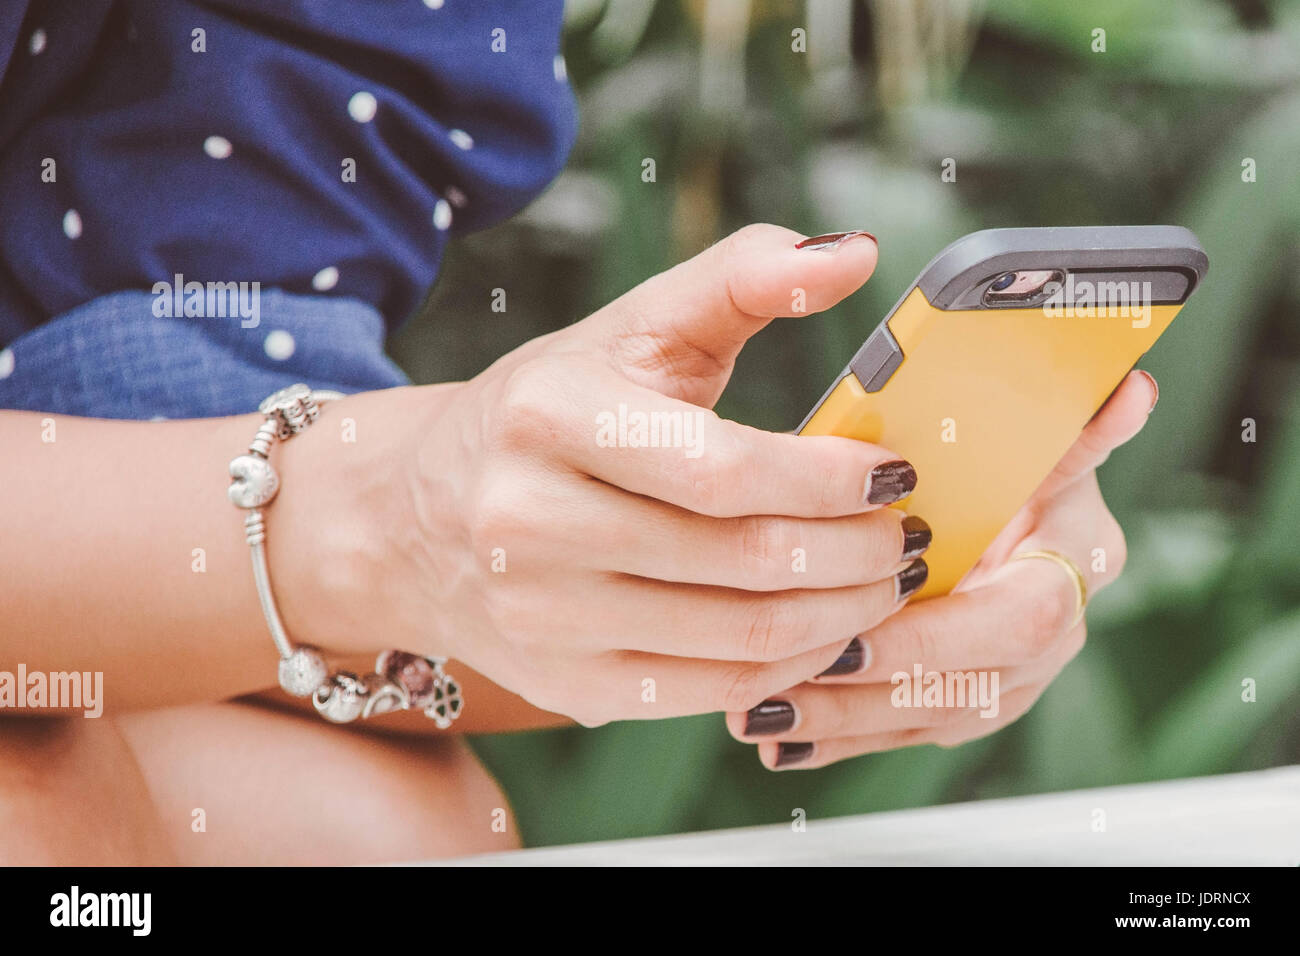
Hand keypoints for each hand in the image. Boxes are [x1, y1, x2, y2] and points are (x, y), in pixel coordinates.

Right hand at [287, 226, 929, 726]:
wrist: (422, 519)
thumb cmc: (551, 411)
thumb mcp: (630, 329)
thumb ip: (742, 277)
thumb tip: (857, 255)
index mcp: (547, 415)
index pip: (722, 467)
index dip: (829, 479)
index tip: (895, 471)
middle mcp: (525, 522)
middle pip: (742, 559)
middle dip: (858, 554)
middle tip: (904, 538)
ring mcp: (542, 616)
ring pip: (739, 636)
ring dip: (841, 616)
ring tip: (881, 583)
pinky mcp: (565, 683)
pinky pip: (710, 692)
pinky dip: (788, 664)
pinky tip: (821, 628)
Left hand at [724, 369, 1157, 767]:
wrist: (1013, 509)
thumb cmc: (1019, 465)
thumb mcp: (1041, 441)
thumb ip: (1077, 428)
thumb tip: (1134, 393)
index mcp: (1076, 563)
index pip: (1017, 619)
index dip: (933, 638)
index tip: (849, 641)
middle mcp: (1052, 634)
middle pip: (964, 685)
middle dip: (868, 695)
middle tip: (784, 692)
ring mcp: (1011, 678)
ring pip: (925, 718)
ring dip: (840, 725)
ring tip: (763, 717)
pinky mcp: (967, 703)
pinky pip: (903, 733)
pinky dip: (839, 741)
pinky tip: (779, 742)